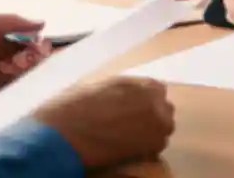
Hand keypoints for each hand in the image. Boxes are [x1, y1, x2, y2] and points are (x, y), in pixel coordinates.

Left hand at [0, 12, 52, 102]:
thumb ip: (14, 21)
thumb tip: (42, 23)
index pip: (24, 38)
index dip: (36, 40)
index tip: (48, 43)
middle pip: (25, 55)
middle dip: (36, 54)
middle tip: (44, 56)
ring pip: (20, 70)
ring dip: (28, 67)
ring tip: (30, 63)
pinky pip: (10, 85)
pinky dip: (19, 80)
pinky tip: (20, 73)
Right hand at [33, 77, 174, 170]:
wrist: (69, 133)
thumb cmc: (80, 105)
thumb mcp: (106, 85)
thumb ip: (128, 89)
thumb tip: (134, 95)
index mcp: (146, 85)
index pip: (158, 91)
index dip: (146, 100)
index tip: (136, 107)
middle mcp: (158, 103)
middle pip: (164, 110)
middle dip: (152, 115)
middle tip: (132, 123)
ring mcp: (158, 127)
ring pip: (163, 129)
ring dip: (151, 131)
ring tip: (128, 135)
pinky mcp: (153, 148)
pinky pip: (156, 147)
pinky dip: (146, 147)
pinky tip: (127, 146)